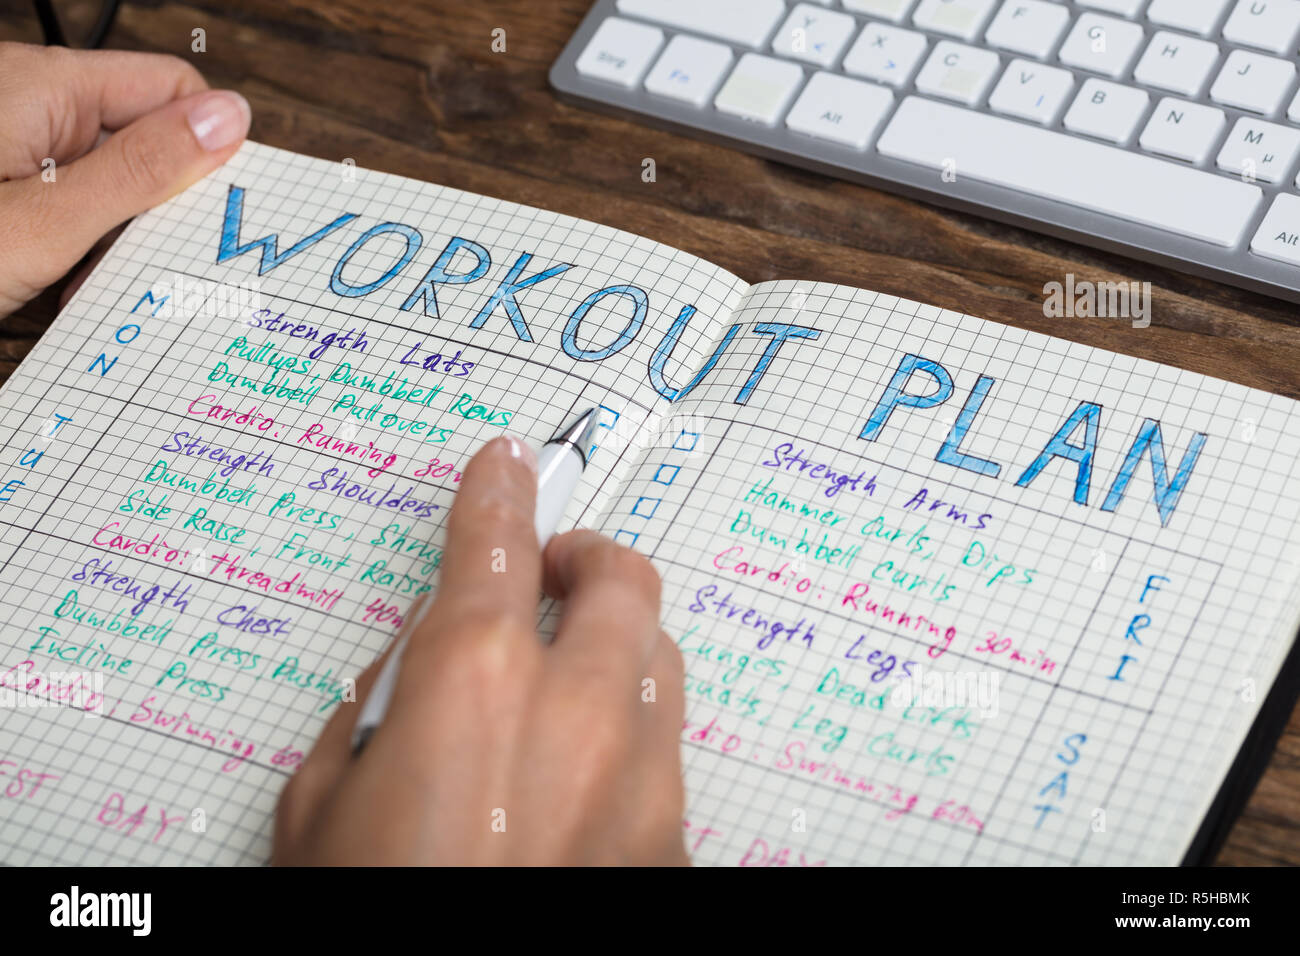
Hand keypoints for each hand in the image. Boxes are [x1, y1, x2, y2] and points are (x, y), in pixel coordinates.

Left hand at [0, 42, 249, 316]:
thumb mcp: (45, 221)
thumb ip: (140, 171)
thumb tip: (227, 119)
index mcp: (45, 87)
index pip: (173, 90)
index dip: (206, 150)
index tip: (213, 216)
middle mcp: (30, 101)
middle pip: (144, 140)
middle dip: (155, 209)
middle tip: (148, 266)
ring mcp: (13, 141)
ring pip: (109, 180)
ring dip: (114, 238)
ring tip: (88, 285)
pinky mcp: (6, 181)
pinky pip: (69, 202)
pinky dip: (76, 245)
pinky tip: (62, 284)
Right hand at [273, 435, 689, 864]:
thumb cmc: (371, 914)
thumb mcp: (324, 802)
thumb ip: (371, 708)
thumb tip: (413, 658)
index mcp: (474, 683)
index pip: (496, 545)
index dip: (500, 494)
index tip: (508, 466)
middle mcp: (577, 718)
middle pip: (621, 582)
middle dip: (585, 559)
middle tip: (554, 569)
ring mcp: (640, 782)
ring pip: (656, 665)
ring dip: (612, 652)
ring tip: (566, 682)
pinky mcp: (673, 845)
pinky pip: (664, 760)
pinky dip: (625, 748)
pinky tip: (582, 785)